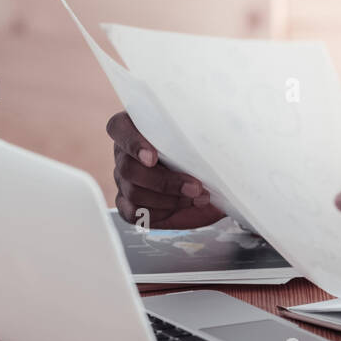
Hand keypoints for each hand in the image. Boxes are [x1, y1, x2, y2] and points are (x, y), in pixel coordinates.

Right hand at [106, 111, 224, 228]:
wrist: (210, 184)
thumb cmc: (204, 156)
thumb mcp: (205, 139)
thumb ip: (201, 132)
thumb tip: (221, 130)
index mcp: (136, 128)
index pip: (119, 128)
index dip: (132, 142)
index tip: (153, 157)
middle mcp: (125, 153)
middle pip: (129, 168)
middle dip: (165, 181)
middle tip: (194, 186)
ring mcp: (123, 180)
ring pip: (134, 192)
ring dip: (169, 199)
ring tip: (196, 196)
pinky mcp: (128, 204)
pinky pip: (135, 213)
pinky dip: (162, 212)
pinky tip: (182, 205)